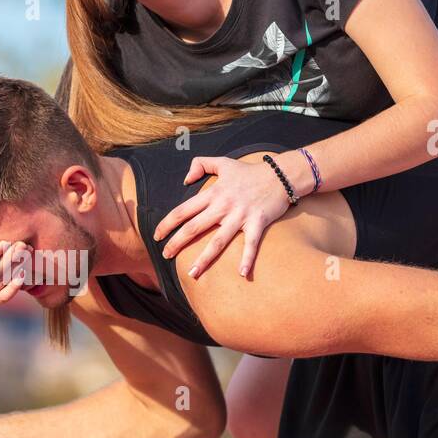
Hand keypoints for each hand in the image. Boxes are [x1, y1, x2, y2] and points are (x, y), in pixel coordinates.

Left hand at [152, 154, 293, 279]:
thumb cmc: (250, 171)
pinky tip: (241, 274)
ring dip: (204, 259)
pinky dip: (247, 259)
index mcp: (213, 193)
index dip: (167, 224)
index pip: (183, 210)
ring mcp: (240, 216)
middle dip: (177, 243)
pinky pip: (251, 244)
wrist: (281, 174)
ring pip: (218, 241)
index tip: (156, 236)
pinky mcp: (258, 223)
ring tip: (192, 274)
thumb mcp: (223, 162)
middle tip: (165, 256)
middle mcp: (223, 206)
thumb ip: (200, 164)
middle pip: (194, 228)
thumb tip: (185, 179)